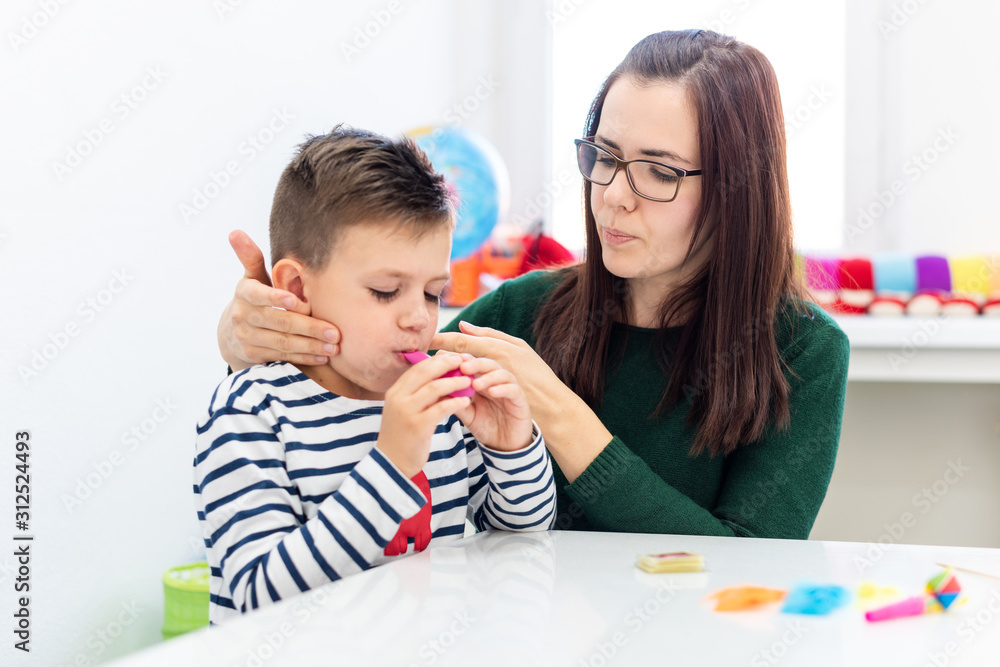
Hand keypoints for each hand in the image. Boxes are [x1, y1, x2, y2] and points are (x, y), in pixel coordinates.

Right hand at [218, 230, 341, 370]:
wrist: (232, 332)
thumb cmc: (254, 298)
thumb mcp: (252, 277)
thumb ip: (251, 257)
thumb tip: (236, 232)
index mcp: (245, 292)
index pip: (259, 295)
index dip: (276, 298)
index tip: (296, 302)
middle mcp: (243, 316)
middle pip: (280, 322)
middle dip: (309, 328)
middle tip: (334, 332)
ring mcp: (247, 337)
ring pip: (283, 343)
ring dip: (311, 345)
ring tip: (334, 346)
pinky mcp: (253, 355)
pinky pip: (283, 357)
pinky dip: (304, 357)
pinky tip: (323, 356)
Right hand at [377, 353, 472, 478]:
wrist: (392, 463)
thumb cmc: (403, 435)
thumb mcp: (406, 410)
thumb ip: (419, 394)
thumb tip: (443, 377)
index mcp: (395, 391)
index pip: (418, 367)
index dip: (437, 361)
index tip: (454, 358)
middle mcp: (398, 397)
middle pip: (426, 371)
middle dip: (447, 364)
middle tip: (465, 363)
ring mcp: (406, 411)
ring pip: (435, 387)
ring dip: (455, 382)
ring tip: (469, 381)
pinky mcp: (417, 426)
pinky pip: (441, 408)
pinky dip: (456, 402)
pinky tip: (466, 402)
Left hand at [431, 322, 566, 435]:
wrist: (506, 446)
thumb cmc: (487, 426)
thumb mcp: (467, 413)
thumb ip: (456, 400)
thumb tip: (435, 389)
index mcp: (483, 380)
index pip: (472, 364)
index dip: (461, 360)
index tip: (448, 360)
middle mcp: (496, 380)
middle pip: (487, 363)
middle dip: (474, 363)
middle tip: (462, 366)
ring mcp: (509, 388)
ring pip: (502, 373)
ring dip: (488, 376)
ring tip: (475, 383)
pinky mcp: (520, 400)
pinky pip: (513, 389)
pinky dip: (502, 388)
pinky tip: (491, 392)